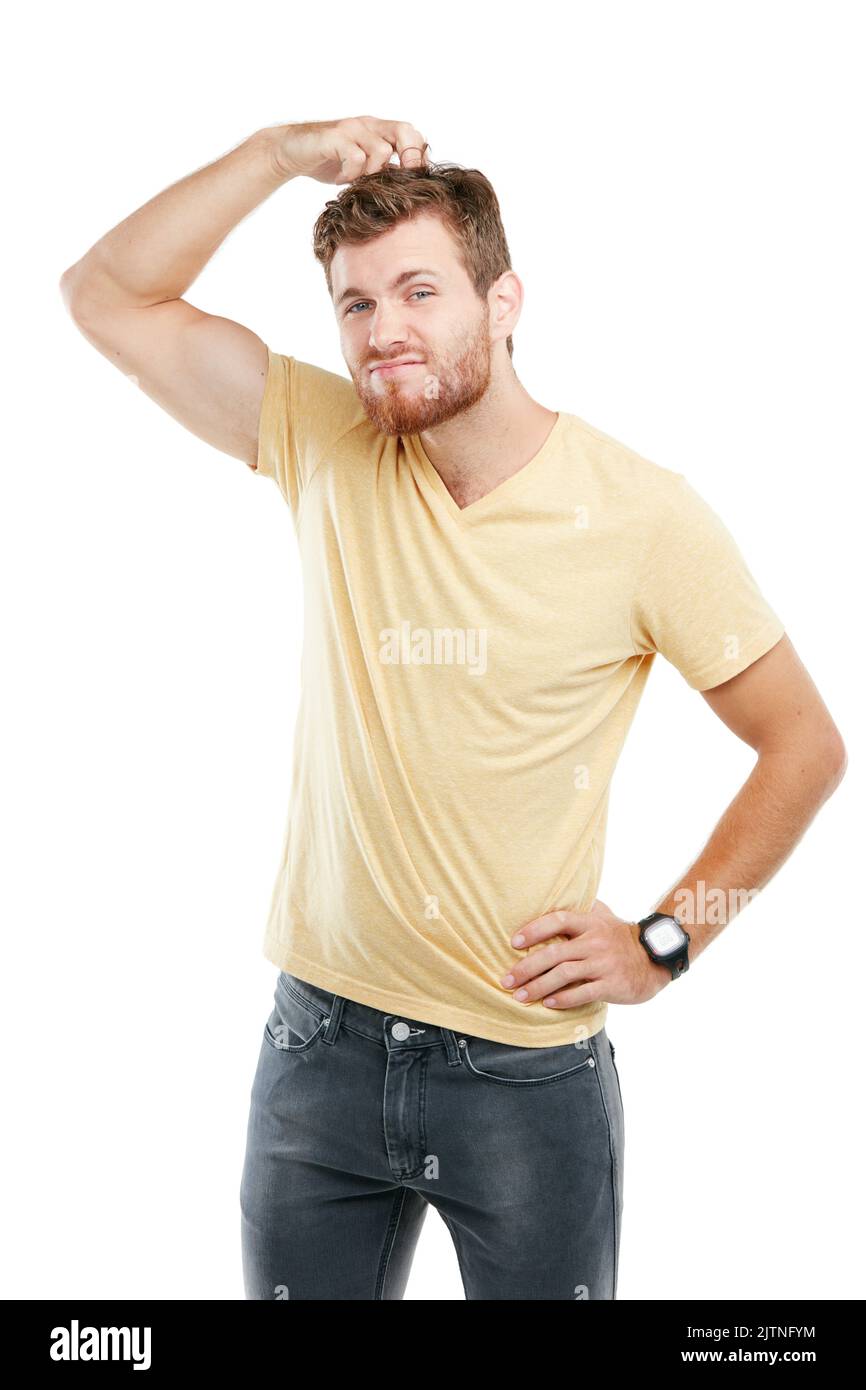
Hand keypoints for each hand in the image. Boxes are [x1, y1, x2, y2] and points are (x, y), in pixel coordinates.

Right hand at [270, 115, 429, 184]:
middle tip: (397, 182)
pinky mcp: (334, 138)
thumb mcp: (362, 168)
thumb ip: (383, 170)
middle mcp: (368, 125)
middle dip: (409, 158)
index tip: (413, 179)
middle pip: (405, 131)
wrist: (292, 152)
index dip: (418, 156)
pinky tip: (341, 179)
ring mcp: (351, 129)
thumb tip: (409, 185)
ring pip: (382, 150)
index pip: (412, 134)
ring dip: (373, 173)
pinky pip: (356, 157)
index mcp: (379, 130)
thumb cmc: (329, 161)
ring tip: (357, 181)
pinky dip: (352, 174)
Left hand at [499, 899, 669, 1008]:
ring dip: (538, 987)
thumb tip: (556, 894)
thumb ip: (582, 907)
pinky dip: (563, 999)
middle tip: (507, 980)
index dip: (534, 930)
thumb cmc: (621, 938)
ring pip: (564, 975)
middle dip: (526, 968)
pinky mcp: (612, 984)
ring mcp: (604, 964)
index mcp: (590, 923)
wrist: (654, 959)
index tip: (513, 942)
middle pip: (554, 953)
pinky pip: (583, 993)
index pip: (558, 920)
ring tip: (520, 996)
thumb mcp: (604, 916)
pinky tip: (548, 1004)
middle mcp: (595, 941)